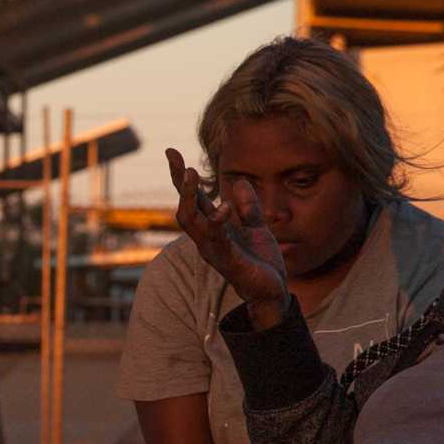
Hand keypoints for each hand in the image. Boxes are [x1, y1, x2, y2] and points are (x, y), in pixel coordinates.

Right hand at [167, 149, 290, 325]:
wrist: (272, 292)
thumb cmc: (260, 262)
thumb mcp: (256, 227)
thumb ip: (247, 207)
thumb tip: (239, 182)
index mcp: (212, 228)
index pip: (192, 199)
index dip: (180, 176)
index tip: (171, 151)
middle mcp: (206, 238)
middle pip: (184, 208)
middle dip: (180, 184)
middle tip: (179, 161)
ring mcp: (214, 250)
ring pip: (192, 222)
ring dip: (189, 197)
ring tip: (191, 174)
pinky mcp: (228, 261)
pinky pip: (217, 240)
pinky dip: (218, 222)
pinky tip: (223, 208)